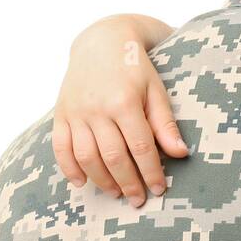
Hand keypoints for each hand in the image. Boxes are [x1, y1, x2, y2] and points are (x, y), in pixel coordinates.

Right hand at [52, 17, 186, 205]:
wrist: (102, 41)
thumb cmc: (135, 68)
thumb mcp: (156, 90)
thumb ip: (165, 123)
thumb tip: (180, 153)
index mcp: (125, 101)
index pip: (141, 147)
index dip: (151, 172)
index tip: (159, 189)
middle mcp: (97, 108)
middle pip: (113, 157)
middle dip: (128, 183)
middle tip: (138, 200)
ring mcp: (76, 112)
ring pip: (87, 157)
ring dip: (102, 180)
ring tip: (116, 193)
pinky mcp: (60, 113)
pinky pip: (60, 147)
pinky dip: (69, 168)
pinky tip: (82, 183)